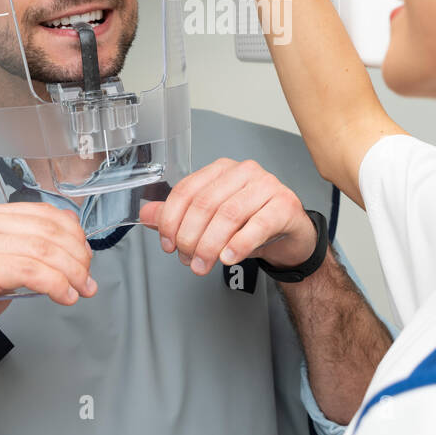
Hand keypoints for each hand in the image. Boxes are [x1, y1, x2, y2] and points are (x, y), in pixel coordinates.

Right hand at [0, 203, 96, 372]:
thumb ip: (25, 251)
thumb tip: (67, 249)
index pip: (43, 213)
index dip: (73, 234)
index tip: (84, 256)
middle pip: (48, 230)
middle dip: (77, 255)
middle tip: (87, 278)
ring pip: (44, 249)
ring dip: (72, 272)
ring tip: (81, 289)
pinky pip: (32, 271)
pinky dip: (56, 284)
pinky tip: (64, 296)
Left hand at [139, 158, 317, 275]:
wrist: (289, 235)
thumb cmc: (250, 222)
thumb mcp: (211, 220)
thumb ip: (178, 216)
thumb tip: (146, 215)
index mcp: (221, 170)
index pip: (187, 190)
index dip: (172, 220)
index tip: (168, 243)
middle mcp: (244, 172)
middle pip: (206, 204)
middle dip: (190, 237)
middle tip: (187, 260)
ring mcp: (267, 186)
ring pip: (229, 214)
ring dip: (210, 245)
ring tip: (203, 264)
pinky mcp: (285, 205)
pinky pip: (258, 225)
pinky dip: (239, 244)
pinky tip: (228, 258)